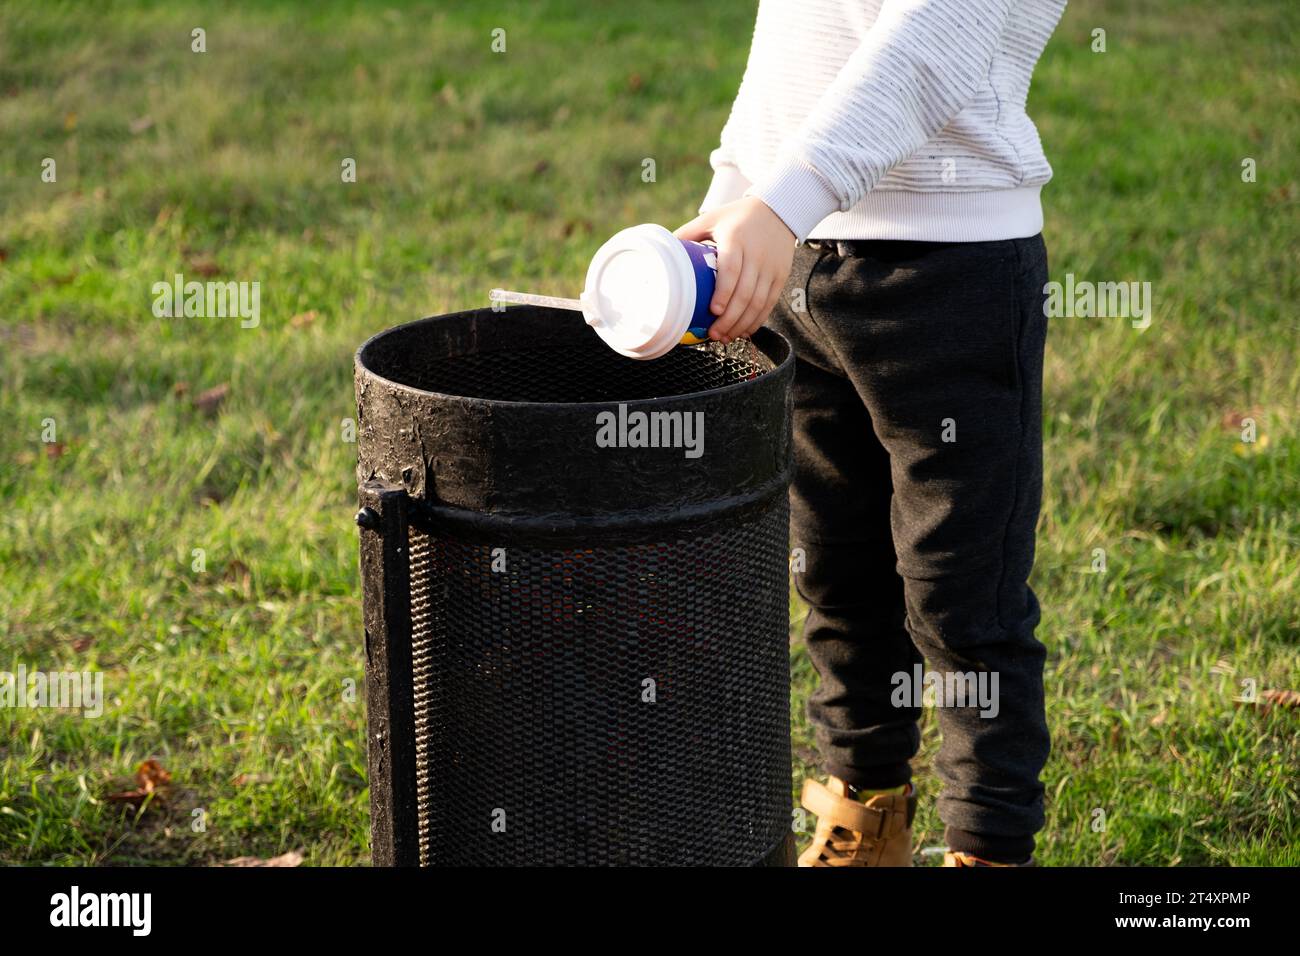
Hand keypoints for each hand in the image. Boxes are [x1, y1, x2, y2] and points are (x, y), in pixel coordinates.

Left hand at [675, 196, 794, 343]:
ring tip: (726, 337)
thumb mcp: (711, 218)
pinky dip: (757, 320)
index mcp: (736, 239)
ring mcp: (771, 267)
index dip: (724, 292)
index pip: (731, 269)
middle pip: (745, 293)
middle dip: (730, 318)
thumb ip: (688, 233)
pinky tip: (744, 331)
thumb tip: (662, 254)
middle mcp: (756, 255)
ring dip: (742, 324)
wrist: (777, 210)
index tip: (713, 310)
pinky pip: (770, 302)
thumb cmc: (737, 216)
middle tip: (714, 334)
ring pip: (759, 302)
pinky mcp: (781, 275)